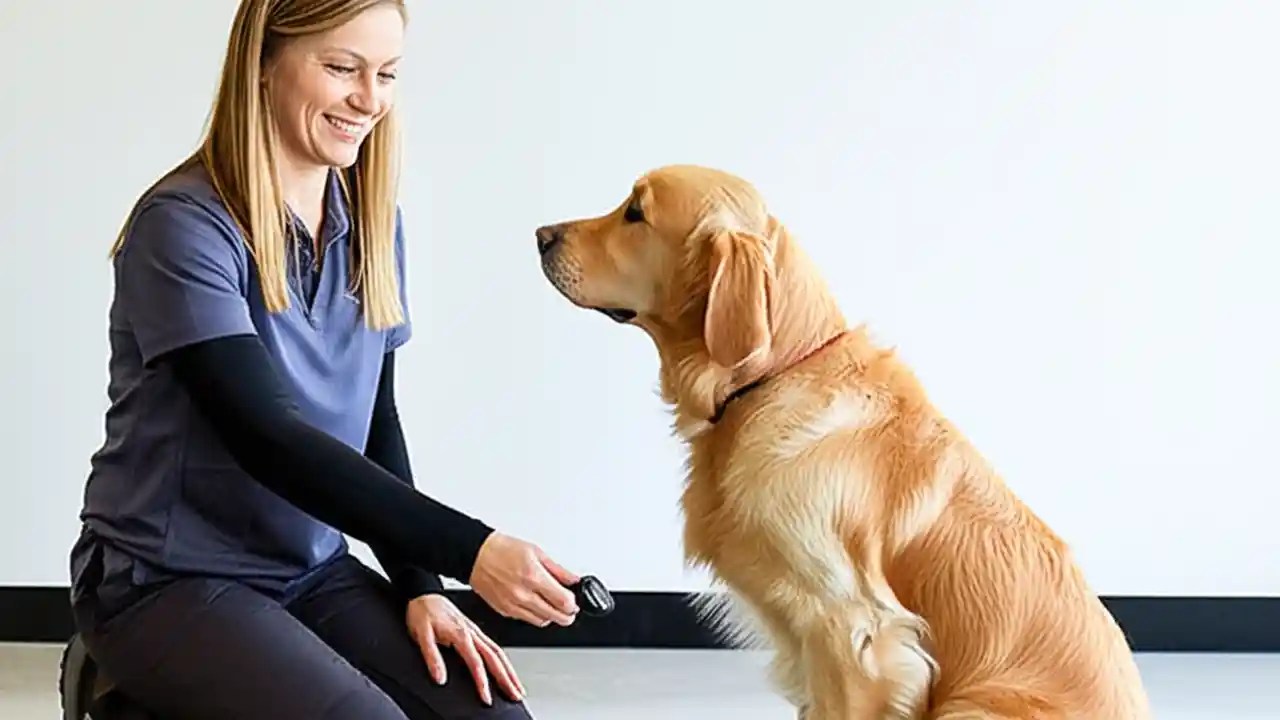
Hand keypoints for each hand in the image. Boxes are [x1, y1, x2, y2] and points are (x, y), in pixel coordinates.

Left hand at [406, 594, 524, 705]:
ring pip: (497, 651)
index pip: (476, 662)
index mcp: (460, 634)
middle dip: (507, 678)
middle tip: (516, 695)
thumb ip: (431, 656)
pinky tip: (505, 667)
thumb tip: (440, 677)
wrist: (423, 593)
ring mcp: (475, 630)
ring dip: (509, 670)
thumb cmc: (422, 612)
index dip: (482, 682)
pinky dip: (503, 659)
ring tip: (516, 686)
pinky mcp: (474, 630)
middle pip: (495, 657)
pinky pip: (493, 645)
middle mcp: (472, 632)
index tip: (487, 698)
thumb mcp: (421, 634)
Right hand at [468, 532, 579, 626]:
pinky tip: (536, 604)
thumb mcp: (537, 552)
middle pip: (555, 616)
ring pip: (541, 621)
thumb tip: (573, 580)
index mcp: (533, 576)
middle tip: (569, 609)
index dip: (572, 604)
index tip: (573, 601)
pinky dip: (535, 615)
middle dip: (567, 615)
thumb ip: (558, 569)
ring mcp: (512, 605)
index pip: (563, 601)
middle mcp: (523, 594)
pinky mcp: (504, 611)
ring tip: (553, 605)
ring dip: (551, 616)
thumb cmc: (503, 550)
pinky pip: (526, 619)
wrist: (476, 555)